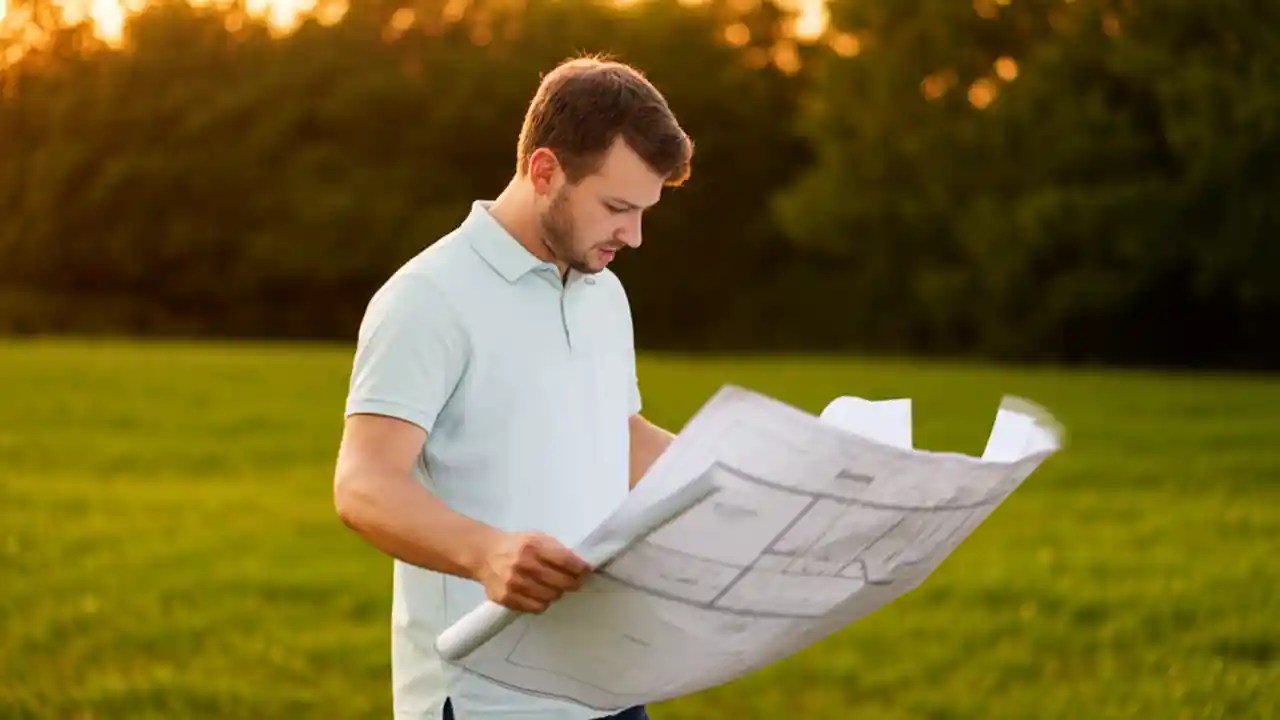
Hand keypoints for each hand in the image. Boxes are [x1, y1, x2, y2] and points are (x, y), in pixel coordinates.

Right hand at [476, 531, 591, 612]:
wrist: (485, 555)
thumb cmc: (516, 545)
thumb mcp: (537, 538)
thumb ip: (557, 550)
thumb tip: (580, 566)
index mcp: (533, 546)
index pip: (565, 561)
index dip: (580, 568)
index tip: (585, 571)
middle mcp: (524, 565)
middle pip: (561, 582)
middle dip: (573, 582)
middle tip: (574, 582)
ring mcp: (514, 584)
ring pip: (550, 597)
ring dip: (556, 593)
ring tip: (553, 586)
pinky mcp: (507, 598)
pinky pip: (536, 607)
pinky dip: (542, 602)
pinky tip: (540, 594)